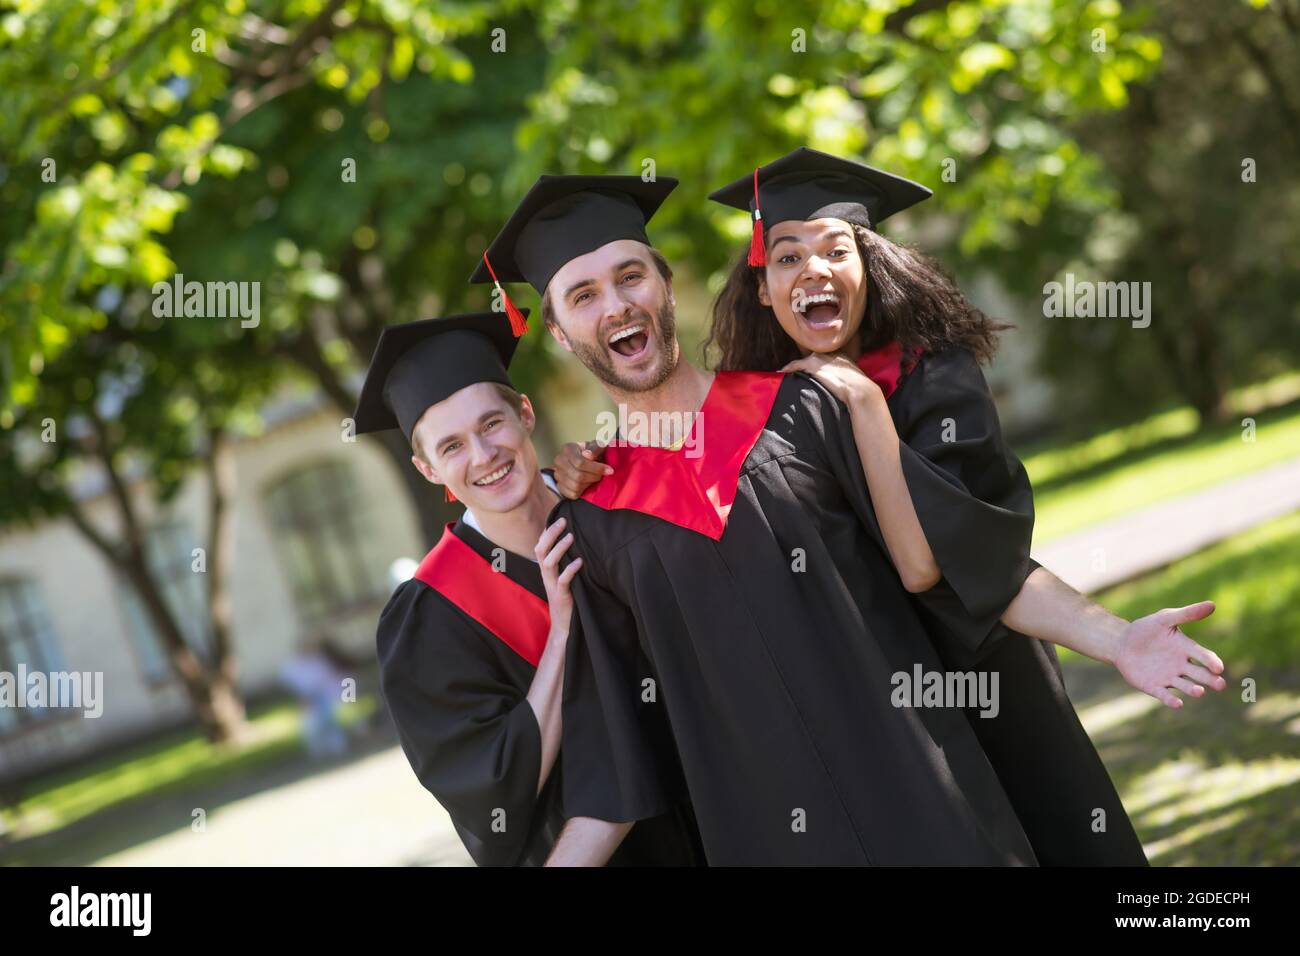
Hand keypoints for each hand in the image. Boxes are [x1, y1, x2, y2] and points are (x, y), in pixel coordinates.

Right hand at [535, 517, 582, 638]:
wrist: (565, 627)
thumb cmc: (568, 601)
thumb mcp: (564, 580)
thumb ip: (566, 565)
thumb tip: (578, 547)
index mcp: (547, 572)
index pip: (540, 547)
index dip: (547, 533)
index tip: (558, 519)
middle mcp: (546, 577)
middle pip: (540, 551)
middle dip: (550, 534)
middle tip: (564, 521)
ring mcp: (553, 586)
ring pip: (548, 563)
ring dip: (559, 548)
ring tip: (571, 537)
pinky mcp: (561, 596)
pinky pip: (563, 581)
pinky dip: (570, 570)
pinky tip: (580, 562)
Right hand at [554, 440, 611, 499]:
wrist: (584, 461)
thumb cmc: (591, 453)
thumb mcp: (597, 446)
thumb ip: (596, 448)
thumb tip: (589, 456)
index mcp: (568, 449)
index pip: (580, 462)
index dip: (596, 468)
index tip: (609, 470)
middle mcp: (559, 461)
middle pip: (578, 476)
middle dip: (594, 477)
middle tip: (601, 475)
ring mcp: (557, 474)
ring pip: (575, 486)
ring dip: (589, 484)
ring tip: (593, 478)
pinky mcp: (559, 486)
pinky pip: (572, 494)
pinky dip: (582, 491)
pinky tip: (586, 484)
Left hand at [780, 352, 881, 407]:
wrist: (860, 390)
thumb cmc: (860, 390)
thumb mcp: (854, 380)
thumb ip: (846, 380)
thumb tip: (844, 390)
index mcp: (841, 355)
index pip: (824, 357)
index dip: (815, 365)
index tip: (810, 371)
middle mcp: (830, 353)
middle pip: (813, 357)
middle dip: (805, 365)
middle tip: (798, 374)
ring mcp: (821, 358)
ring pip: (803, 361)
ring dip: (795, 367)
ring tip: (787, 373)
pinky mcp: (813, 366)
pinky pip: (796, 365)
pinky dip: (788, 368)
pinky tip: (782, 372)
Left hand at [1114, 601, 1225, 708]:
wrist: (1121, 642)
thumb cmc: (1146, 629)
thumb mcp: (1165, 618)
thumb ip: (1187, 613)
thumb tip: (1212, 604)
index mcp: (1187, 649)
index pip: (1204, 656)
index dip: (1212, 662)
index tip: (1219, 667)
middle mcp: (1182, 666)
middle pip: (1199, 674)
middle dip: (1210, 679)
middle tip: (1220, 684)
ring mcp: (1169, 677)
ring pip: (1185, 685)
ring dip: (1193, 690)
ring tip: (1200, 692)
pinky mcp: (1154, 686)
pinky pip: (1164, 695)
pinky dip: (1171, 700)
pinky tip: (1178, 704)